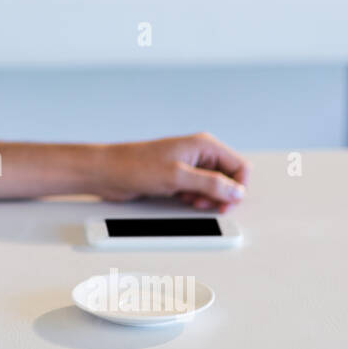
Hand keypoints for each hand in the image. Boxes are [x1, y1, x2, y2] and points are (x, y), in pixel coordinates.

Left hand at [91, 132, 249, 212]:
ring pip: (213, 186)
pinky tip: (181, 198)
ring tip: (188, 199)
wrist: (108, 172)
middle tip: (203, 202)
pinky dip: (194, 198)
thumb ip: (210, 184)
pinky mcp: (178, 177)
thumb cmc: (136, 166)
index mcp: (204, 145)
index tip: (226, 202)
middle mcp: (199, 153)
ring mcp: (189, 165)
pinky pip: (198, 191)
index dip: (237, 187)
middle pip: (228, 178)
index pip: (239, 166)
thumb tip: (236, 191)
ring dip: (206, 198)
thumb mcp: (177, 177)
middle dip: (220, 194)